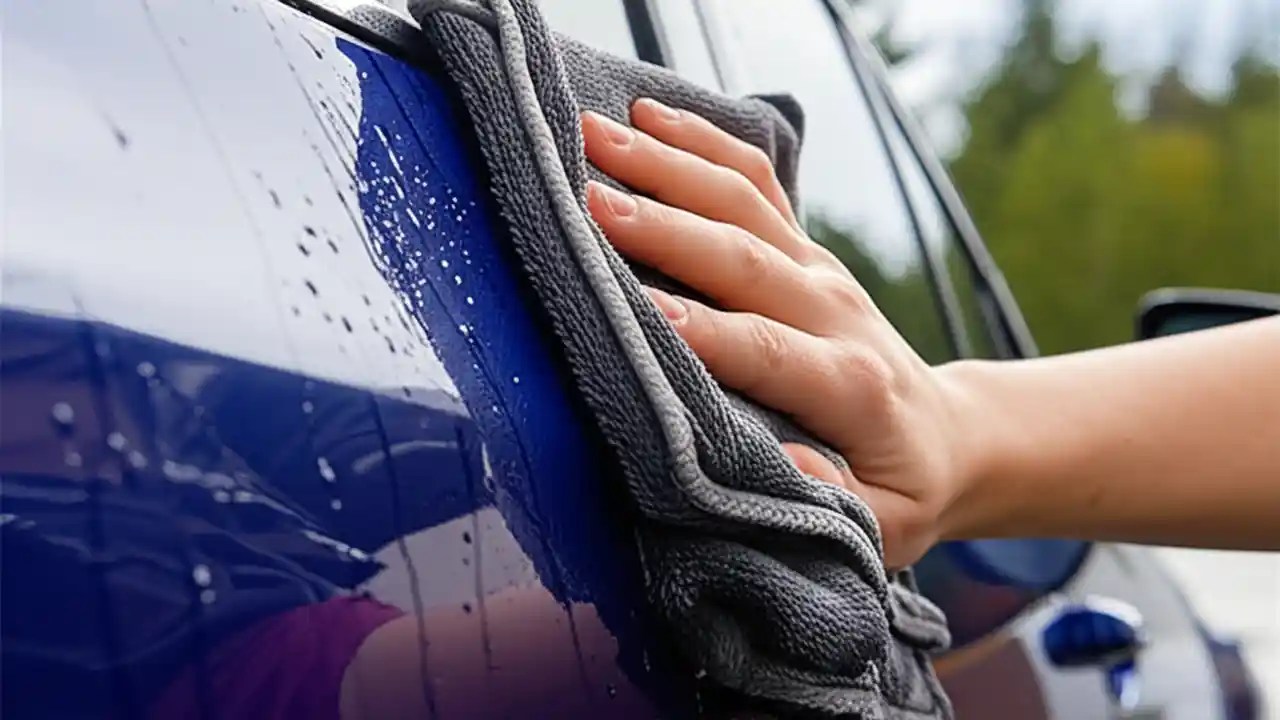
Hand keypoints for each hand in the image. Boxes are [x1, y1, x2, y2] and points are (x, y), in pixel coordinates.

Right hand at [581, 99, 978, 567]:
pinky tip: (651, 116)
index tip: (637, 306)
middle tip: (590, 199)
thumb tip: (782, 462)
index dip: (700, 328)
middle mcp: (833, 311)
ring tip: (596, 134)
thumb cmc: (902, 486)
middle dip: (663, 226)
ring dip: (669, 164)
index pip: (763, 347)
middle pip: (741, 256)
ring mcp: (818, 270)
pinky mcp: (805, 250)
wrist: (948, 434)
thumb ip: (837, 501)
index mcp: (848, 383)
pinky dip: (705, 142)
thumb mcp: (883, 524)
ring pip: (742, 202)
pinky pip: (755, 183)